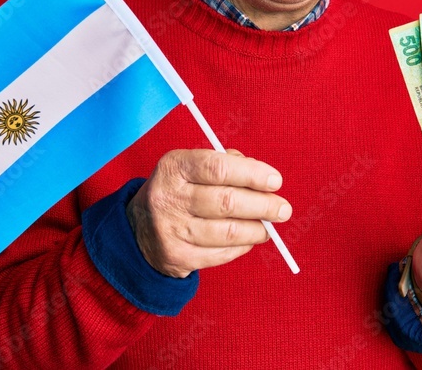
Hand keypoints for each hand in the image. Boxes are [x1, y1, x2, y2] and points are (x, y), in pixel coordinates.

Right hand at [126, 149, 290, 277]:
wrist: (138, 230)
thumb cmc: (179, 191)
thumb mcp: (190, 167)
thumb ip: (225, 164)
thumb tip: (263, 181)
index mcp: (174, 167)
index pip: (218, 168)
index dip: (252, 174)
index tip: (275, 181)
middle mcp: (168, 198)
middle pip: (227, 202)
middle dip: (263, 206)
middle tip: (283, 209)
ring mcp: (171, 230)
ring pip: (228, 232)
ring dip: (257, 229)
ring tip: (268, 226)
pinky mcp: (177, 257)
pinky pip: (221, 254)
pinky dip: (242, 247)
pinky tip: (248, 239)